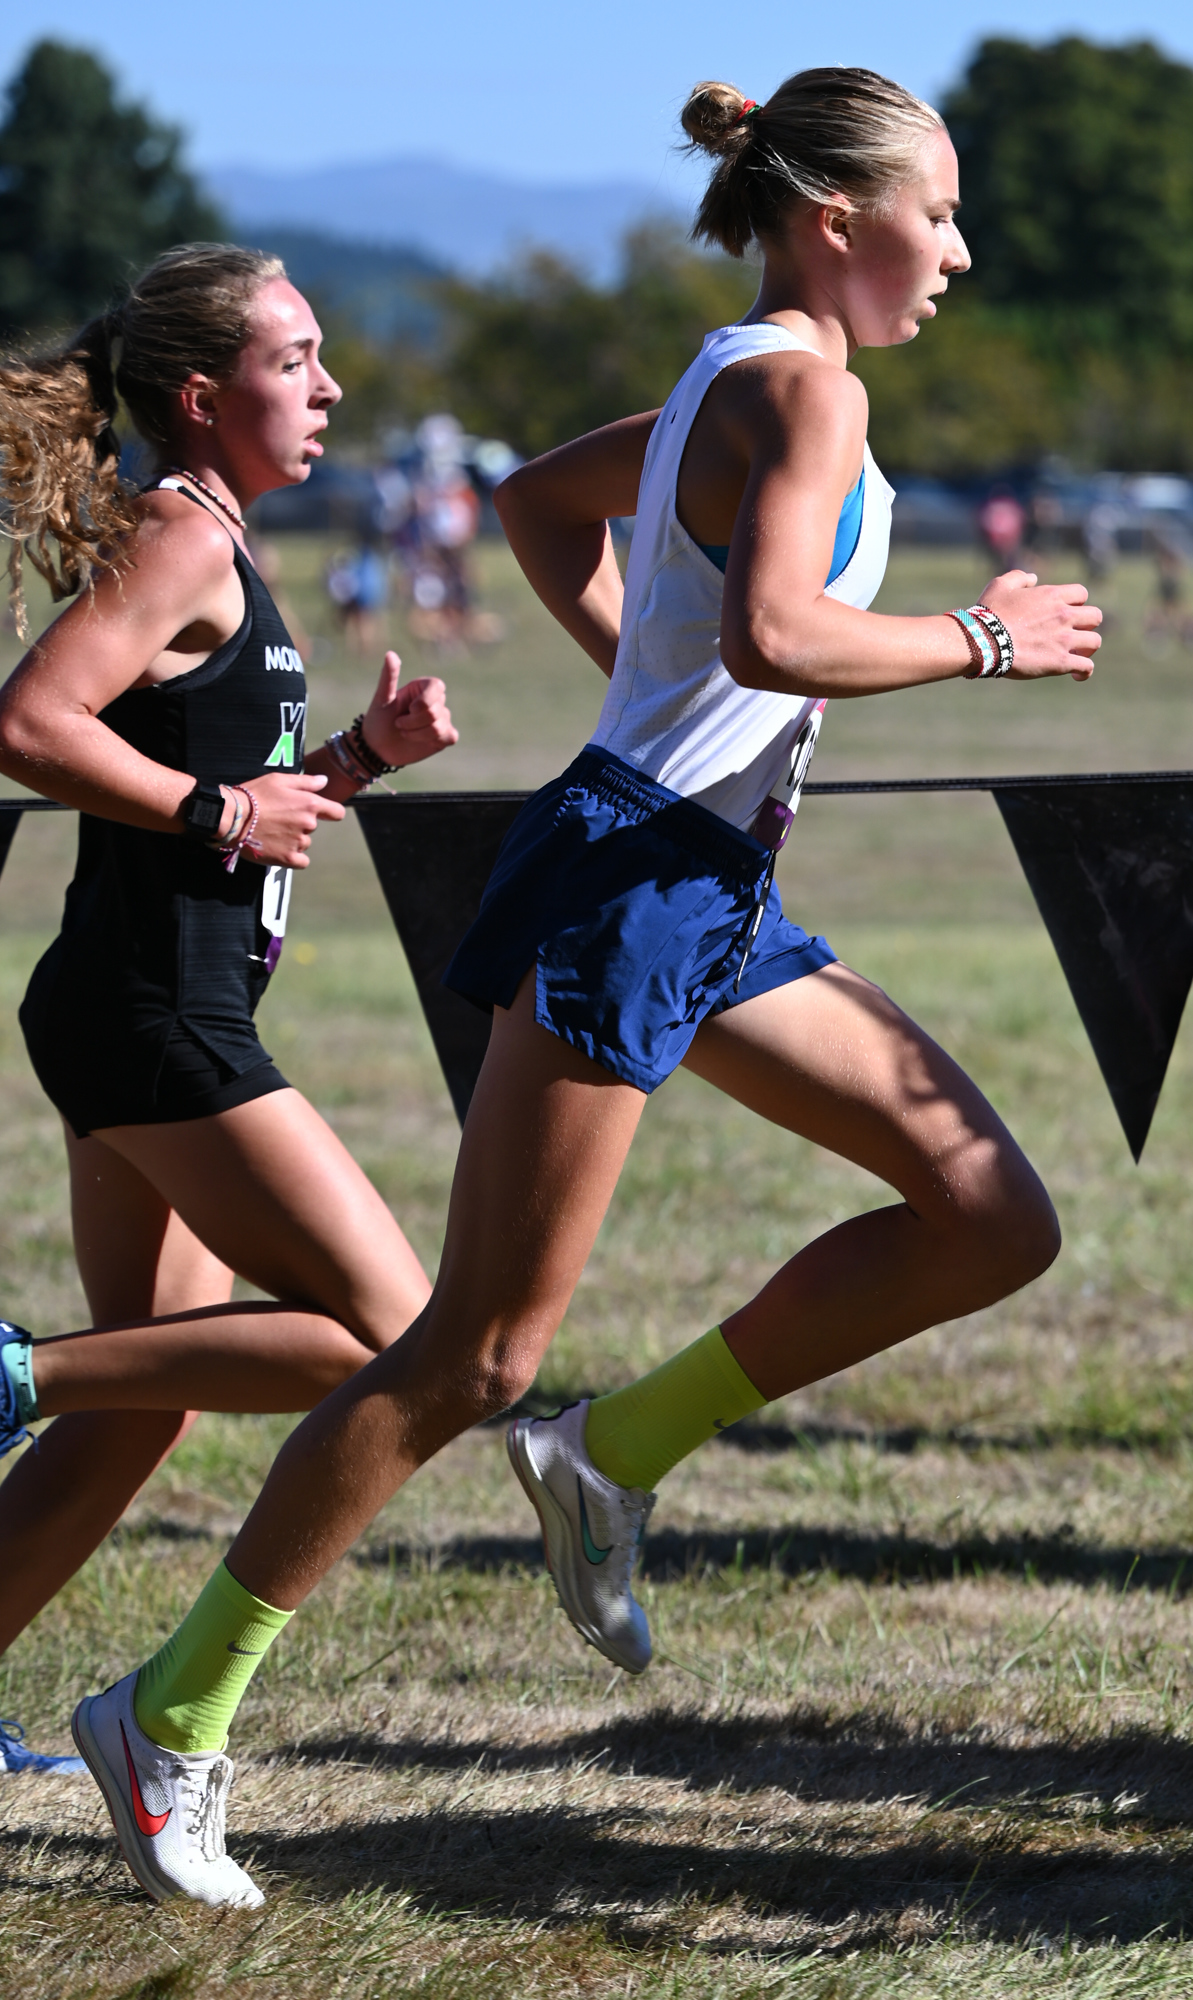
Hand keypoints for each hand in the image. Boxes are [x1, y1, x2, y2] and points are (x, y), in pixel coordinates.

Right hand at [235, 771, 343, 869]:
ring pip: (304, 843)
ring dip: (293, 839)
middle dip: (300, 823)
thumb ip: (305, 782)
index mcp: (310, 804)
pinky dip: (293, 857)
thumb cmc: (254, 795)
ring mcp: (299, 842)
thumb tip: (324, 781)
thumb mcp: (279, 780)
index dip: (330, 812)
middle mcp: (309, 824)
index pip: (336, 812)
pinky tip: (279, 849)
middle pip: (312, 827)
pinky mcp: (288, 858)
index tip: (322, 813)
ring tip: (272, 832)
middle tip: (278, 818)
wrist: (233, 817)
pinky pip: (301, 861)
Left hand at [360, 651, 458, 768]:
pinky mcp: (445, 736)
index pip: (437, 687)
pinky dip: (432, 741)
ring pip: (438, 727)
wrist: (378, 747)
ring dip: (416, 734)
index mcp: (423, 687)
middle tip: (399, 724)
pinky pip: (450, 736)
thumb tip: (390, 653)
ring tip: (405, 733)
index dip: (423, 702)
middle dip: (412, 722)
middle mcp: (435, 701)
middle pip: (435, 711)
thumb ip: (389, 676)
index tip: (408, 709)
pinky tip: (420, 740)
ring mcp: (442, 719)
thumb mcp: (381, 698)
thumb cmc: (378, 719)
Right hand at [979, 570, 1101, 680]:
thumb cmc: (990, 614)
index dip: (1076, 602)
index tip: (1066, 611)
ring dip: (1087, 647)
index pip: (1081, 593)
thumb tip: (1033, 579)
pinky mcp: (1061, 662)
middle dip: (1087, 624)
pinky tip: (1076, 675)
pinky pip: (1086, 666)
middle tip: (1074, 633)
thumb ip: (1019, 577)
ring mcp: (1064, 639)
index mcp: (1052, 596)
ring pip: (1095, 641)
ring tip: (1077, 654)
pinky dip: (1084, 671)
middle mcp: (1064, 615)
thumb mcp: (1000, 585)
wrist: (984, 641)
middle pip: (1095, 616)